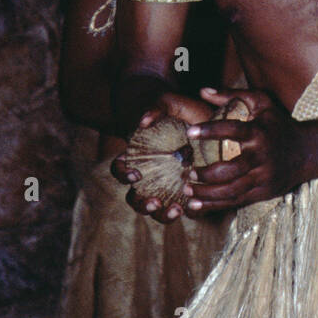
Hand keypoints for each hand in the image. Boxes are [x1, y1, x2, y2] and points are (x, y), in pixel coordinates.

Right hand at [111, 91, 212, 221]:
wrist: (197, 117)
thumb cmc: (177, 110)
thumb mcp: (168, 102)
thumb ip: (156, 107)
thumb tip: (143, 122)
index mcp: (138, 158)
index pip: (119, 170)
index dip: (124, 174)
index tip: (136, 174)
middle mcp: (149, 177)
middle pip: (135, 199)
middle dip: (142, 205)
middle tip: (154, 202)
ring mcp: (167, 186)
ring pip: (156, 211)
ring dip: (161, 215)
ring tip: (175, 210)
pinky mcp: (188, 192)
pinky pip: (184, 209)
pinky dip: (188, 212)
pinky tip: (196, 207)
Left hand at [180, 86, 307, 214]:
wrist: (307, 152)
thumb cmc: (278, 125)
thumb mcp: (262, 103)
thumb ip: (232, 95)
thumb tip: (202, 91)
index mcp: (259, 133)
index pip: (232, 130)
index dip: (210, 131)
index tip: (190, 132)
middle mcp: (260, 157)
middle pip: (231, 170)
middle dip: (206, 174)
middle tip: (187, 171)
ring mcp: (262, 178)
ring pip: (232, 191)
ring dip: (207, 193)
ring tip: (187, 189)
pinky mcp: (262, 193)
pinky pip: (236, 202)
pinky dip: (215, 205)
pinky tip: (196, 205)